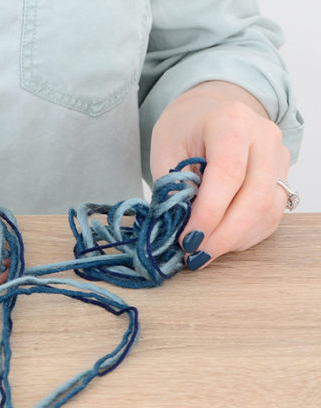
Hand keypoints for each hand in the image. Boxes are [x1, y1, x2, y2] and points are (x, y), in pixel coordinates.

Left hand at [150, 81, 290, 269]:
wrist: (209, 111)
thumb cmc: (184, 129)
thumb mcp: (166, 150)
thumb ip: (173, 186)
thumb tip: (180, 228)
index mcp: (230, 121)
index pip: (228, 172)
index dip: (209, 212)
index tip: (187, 239)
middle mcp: (263, 137)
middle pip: (255, 196)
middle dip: (223, 234)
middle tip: (195, 255)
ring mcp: (278, 157)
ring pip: (268, 210)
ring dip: (234, 239)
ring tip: (203, 252)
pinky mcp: (282, 177)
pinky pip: (271, 215)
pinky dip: (245, 236)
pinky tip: (221, 241)